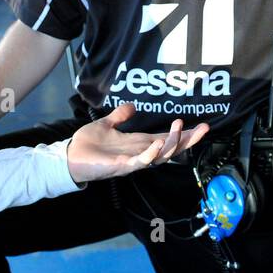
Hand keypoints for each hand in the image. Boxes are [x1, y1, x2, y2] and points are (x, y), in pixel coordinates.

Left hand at [66, 104, 208, 182]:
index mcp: (138, 144)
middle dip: (187, 140)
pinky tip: (158, 142)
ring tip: (179, 127)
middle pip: (170, 149)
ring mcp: (132, 161)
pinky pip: (140, 162)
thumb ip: (119, 116)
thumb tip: (132, 106)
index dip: (183, 134)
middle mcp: (139, 154)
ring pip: (160, 156)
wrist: (69, 157)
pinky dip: (150, 154)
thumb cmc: (87, 145)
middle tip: (203, 128)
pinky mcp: (121, 166)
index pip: (166, 139)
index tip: (201, 126)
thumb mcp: (106, 124)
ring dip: (171, 143)